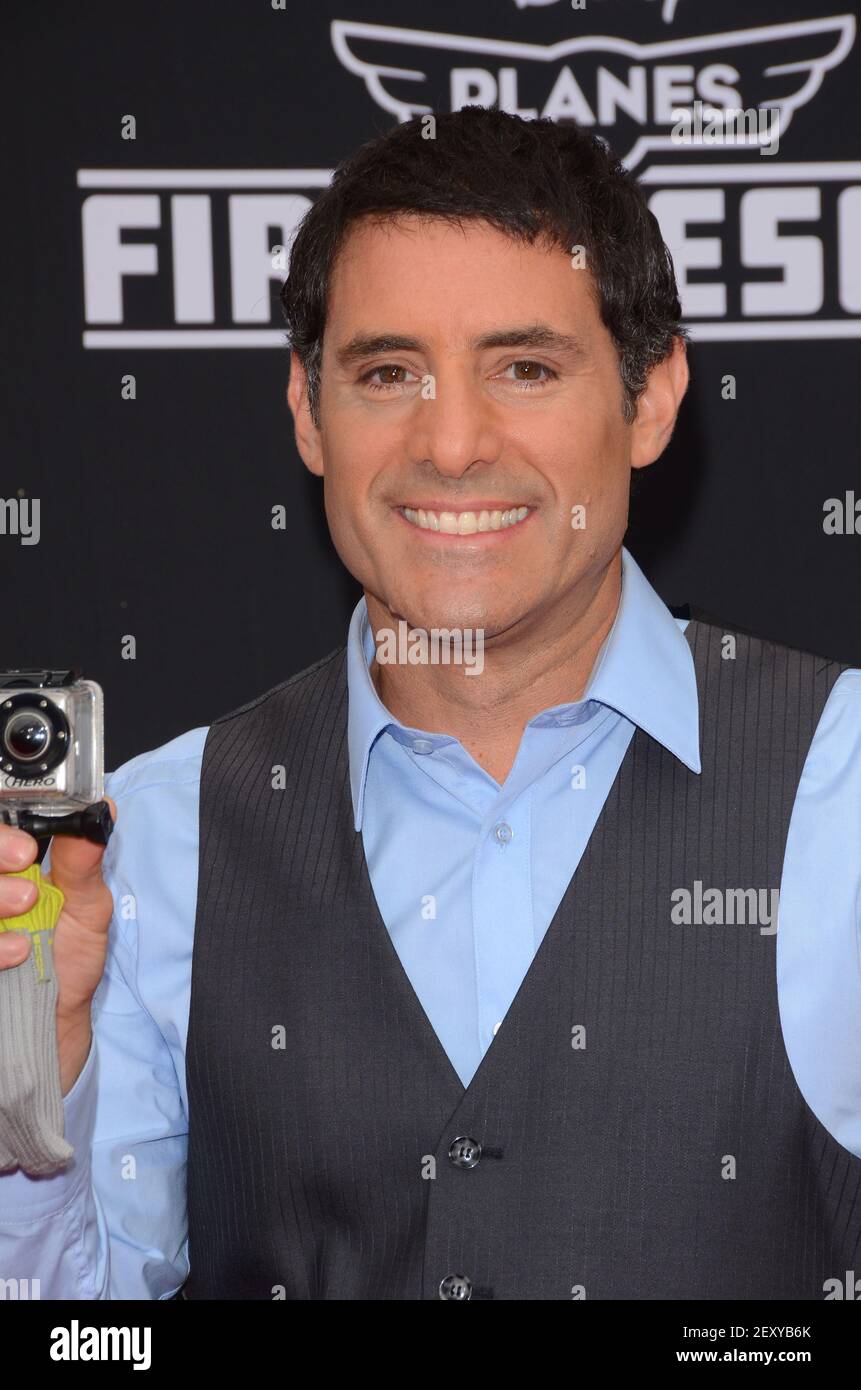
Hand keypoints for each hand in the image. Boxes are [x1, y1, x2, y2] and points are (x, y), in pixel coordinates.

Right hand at [0, 800, 116, 1093]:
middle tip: (26, 875)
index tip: (27, 847)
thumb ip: (84, 858)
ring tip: (26, 908)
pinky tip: (16, 951)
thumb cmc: (67, 954)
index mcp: (6, 864)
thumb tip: (101, 808)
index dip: (0, 831)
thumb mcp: (86, 904)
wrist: (56, 1016)